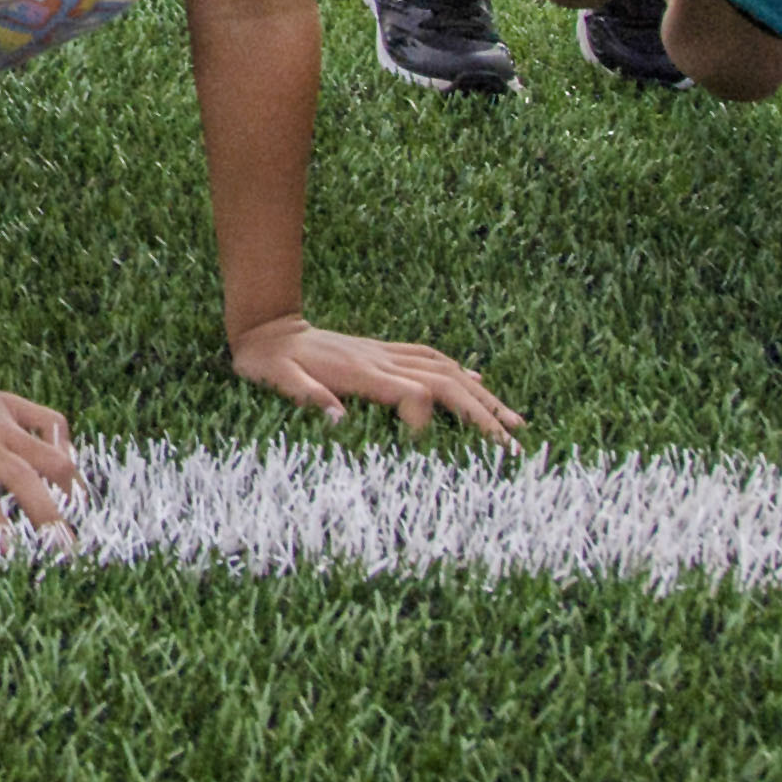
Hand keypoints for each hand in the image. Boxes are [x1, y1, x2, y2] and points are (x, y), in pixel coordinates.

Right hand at [0, 369, 80, 534]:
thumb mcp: (9, 405)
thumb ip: (44, 424)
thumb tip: (72, 459)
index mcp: (8, 432)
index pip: (53, 459)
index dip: (72, 488)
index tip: (84, 523)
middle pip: (20, 475)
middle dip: (43, 511)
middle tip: (60, 548)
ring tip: (2, 548)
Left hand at [232, 317, 527, 444]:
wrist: (266, 328)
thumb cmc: (267, 364)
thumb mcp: (276, 382)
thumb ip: (306, 397)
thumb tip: (336, 421)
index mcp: (360, 373)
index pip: (412, 393)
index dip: (425, 421)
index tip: (426, 452)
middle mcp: (382, 361)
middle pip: (446, 383)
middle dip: (483, 414)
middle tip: (513, 447)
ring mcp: (386, 354)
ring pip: (448, 370)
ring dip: (482, 395)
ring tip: (514, 421)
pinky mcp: (384, 352)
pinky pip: (431, 358)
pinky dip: (460, 371)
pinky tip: (479, 382)